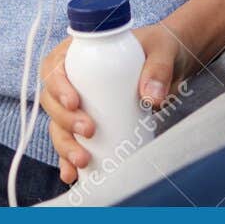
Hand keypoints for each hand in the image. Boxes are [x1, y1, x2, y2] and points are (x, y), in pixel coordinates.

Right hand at [39, 23, 183, 185]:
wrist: (172, 64)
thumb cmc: (160, 48)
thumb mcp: (162, 51)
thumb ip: (159, 69)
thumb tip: (152, 98)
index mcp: (80, 52)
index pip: (54, 66)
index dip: (57, 86)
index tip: (74, 102)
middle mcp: (73, 78)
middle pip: (52, 100)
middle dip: (64, 120)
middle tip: (88, 131)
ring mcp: (79, 102)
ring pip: (58, 125)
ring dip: (65, 145)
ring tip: (82, 160)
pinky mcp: (88, 122)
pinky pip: (71, 141)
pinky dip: (68, 159)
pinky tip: (72, 174)